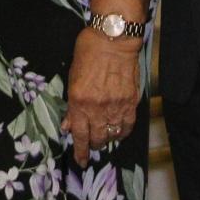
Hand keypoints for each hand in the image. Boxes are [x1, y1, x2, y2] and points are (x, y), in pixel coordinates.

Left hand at [63, 28, 141, 165]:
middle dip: (93, 145)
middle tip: (92, 145)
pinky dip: (122, 131)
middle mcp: (96, 108)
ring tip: (105, 137)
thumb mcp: (72, 77)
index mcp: (78, 101)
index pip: (79, 135)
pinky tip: (119, 131)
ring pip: (112, 135)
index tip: (80, 160)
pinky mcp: (130, 102)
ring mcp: (115, 106)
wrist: (113, 39)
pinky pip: (127, 125)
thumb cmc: (88, 52)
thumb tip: (69, 125)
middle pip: (96, 138)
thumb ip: (71, 105)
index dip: (80, 151)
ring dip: (107, 139)